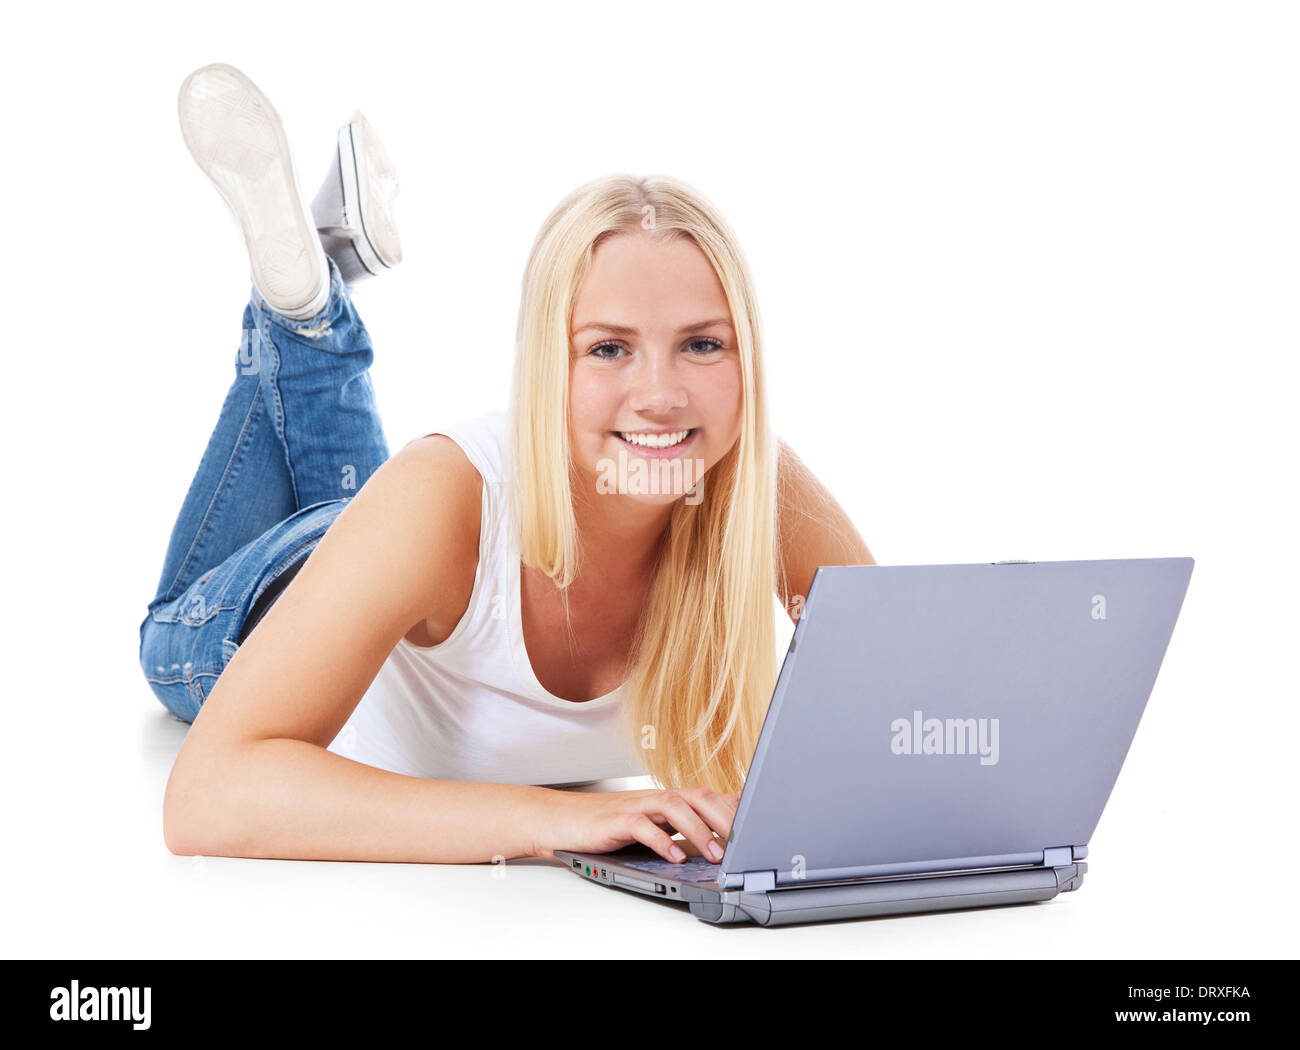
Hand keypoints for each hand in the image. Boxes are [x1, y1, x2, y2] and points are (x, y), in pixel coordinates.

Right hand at [531, 787, 740, 862]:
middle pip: (698, 796)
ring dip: (699, 829)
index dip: (735, 808)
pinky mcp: (614, 821)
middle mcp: (655, 798)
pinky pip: (641, 825)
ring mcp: (635, 806)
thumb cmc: (607, 825)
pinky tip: (675, 856)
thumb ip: (682, 825)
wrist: (561, 820)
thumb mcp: (651, 826)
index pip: (709, 796)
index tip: (759, 825)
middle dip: (725, 818)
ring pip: (674, 806)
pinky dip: (661, 840)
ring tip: (716, 854)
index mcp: (668, 800)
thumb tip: (721, 829)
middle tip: (745, 843)